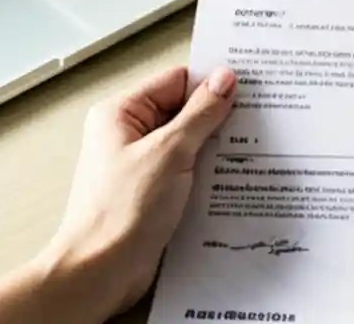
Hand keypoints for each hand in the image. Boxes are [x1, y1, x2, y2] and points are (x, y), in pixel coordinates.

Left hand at [0, 66, 236, 323]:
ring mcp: (141, 165)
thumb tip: (224, 81)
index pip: (175, 81)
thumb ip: (200, 114)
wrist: (98, 272)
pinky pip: (187, 172)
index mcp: (121, 114)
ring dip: (215, 149)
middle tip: (254, 121)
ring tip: (246, 152)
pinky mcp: (153, 193)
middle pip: (184, 111)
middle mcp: (128, 135)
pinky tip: (231, 180)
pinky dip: (208, 174)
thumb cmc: (118, 213)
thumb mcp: (169, 153)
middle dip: (217, 118)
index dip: (210, 84)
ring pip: (189, 144)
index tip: (245, 89)